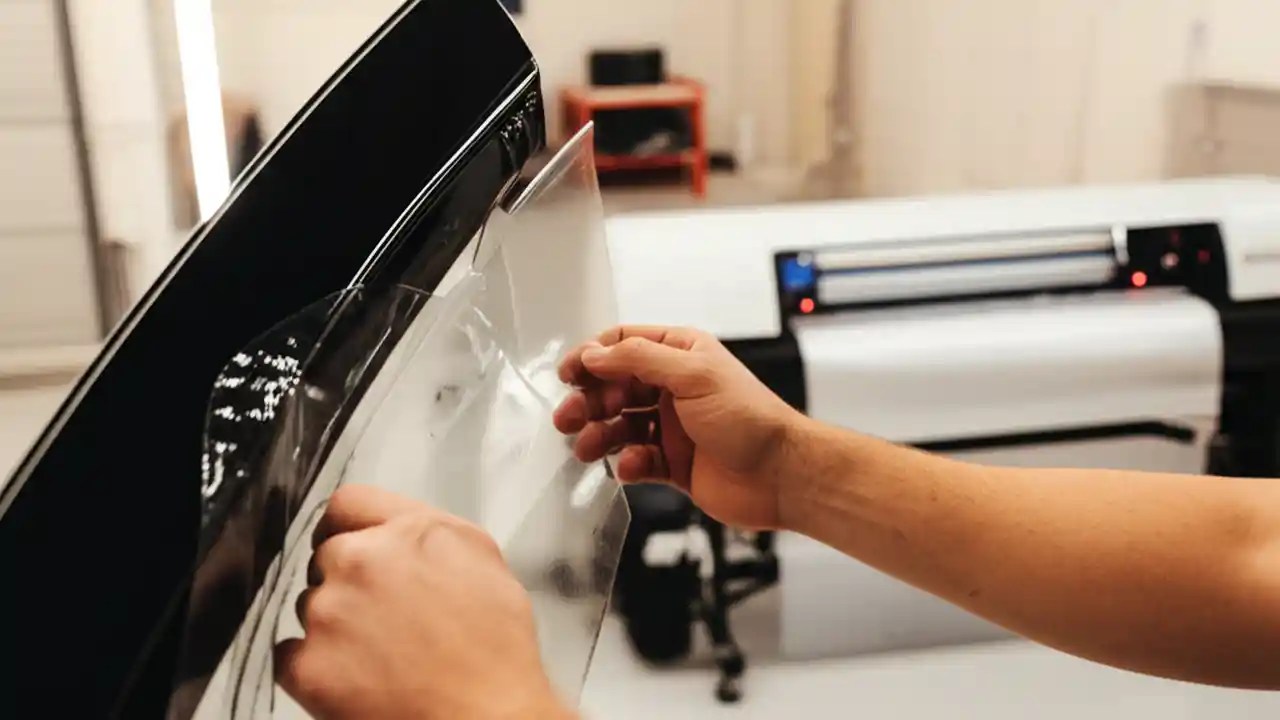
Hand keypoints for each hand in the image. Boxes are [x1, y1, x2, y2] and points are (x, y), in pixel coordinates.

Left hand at [275, 485, 571, 719]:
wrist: (486, 718)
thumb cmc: (495, 652)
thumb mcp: (484, 560)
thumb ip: (433, 530)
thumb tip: (400, 530)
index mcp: (410, 530)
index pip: (349, 503)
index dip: (349, 527)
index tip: (350, 545)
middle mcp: (362, 560)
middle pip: (327, 556)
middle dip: (348, 581)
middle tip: (382, 617)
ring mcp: (329, 612)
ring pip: (310, 606)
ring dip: (334, 625)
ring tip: (381, 656)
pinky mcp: (306, 663)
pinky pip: (290, 655)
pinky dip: (315, 667)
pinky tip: (358, 679)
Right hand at [553, 326, 805, 528]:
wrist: (780, 475)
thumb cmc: (749, 419)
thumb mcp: (693, 374)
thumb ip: (639, 359)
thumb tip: (595, 353)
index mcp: (682, 354)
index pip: (624, 344)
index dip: (592, 357)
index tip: (567, 374)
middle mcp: (674, 387)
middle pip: (615, 387)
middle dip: (588, 401)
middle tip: (567, 418)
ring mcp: (673, 426)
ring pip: (621, 426)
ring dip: (599, 435)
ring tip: (586, 447)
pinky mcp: (674, 463)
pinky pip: (637, 459)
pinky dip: (627, 464)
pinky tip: (628, 467)